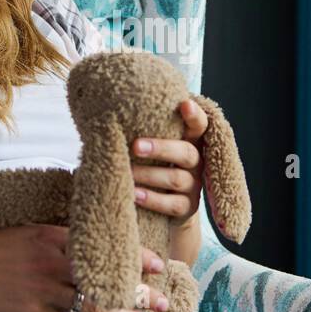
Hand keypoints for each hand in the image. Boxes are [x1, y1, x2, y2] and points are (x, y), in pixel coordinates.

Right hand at [0, 226, 170, 311]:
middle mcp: (53, 262)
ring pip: (93, 307)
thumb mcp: (23, 227)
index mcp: (53, 236)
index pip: (103, 248)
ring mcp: (43, 290)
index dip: (134, 257)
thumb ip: (53, 233)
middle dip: (139, 293)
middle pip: (105, 280)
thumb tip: (81, 234)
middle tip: (162, 301)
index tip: (156, 264)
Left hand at [130, 99, 208, 229]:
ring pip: (177, 179)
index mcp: (190, 142)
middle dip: (161, 148)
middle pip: (187, 152)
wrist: (164, 207)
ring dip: (149, 175)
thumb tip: (111, 113)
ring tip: (128, 172)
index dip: (195, 115)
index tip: (185, 104)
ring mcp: (193, 186)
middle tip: (135, 146)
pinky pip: (173, 204)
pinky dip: (153, 199)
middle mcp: (196, 162)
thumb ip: (146, 132)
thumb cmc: (152, 165)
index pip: (199, 125)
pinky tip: (134, 195)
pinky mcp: (187, 207)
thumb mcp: (154, 148)